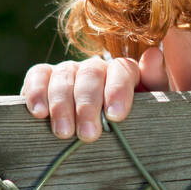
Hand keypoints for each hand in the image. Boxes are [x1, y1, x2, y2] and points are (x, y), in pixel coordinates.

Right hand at [21, 49, 168, 141]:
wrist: (105, 134)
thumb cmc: (130, 123)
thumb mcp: (149, 107)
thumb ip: (154, 82)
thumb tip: (154, 54)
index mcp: (123, 71)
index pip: (121, 70)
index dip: (117, 90)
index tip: (115, 117)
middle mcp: (95, 67)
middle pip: (90, 73)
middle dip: (88, 105)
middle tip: (89, 135)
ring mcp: (69, 71)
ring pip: (64, 75)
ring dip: (62, 104)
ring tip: (64, 133)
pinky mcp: (44, 78)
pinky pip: (37, 75)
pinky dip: (36, 91)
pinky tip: (39, 113)